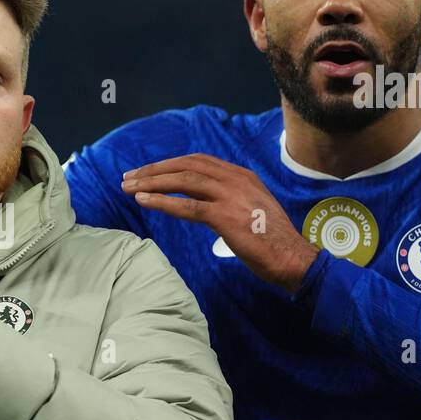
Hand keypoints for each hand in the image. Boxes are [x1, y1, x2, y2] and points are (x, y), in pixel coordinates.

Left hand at [121, 154, 319, 292]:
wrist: (292, 258)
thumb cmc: (271, 239)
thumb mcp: (251, 208)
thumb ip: (229, 198)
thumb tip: (203, 201)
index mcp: (241, 175)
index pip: (198, 161)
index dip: (169, 164)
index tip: (148, 171)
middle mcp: (235, 179)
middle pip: (186, 166)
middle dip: (154, 170)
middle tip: (129, 177)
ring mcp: (230, 195)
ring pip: (183, 180)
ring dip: (151, 183)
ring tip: (128, 188)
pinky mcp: (225, 216)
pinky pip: (187, 206)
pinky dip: (162, 201)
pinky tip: (144, 201)